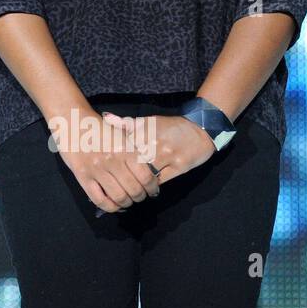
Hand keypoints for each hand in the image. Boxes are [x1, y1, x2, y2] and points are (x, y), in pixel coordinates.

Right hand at [51, 109, 163, 214]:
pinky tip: (113, 204)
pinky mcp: (83, 176)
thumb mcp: (121, 134)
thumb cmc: (99, 127)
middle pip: (134, 190)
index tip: (151, 190)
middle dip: (139, 197)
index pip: (146, 177)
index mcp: (126, 149)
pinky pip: (99, 199)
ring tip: (126, 200)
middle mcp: (113, 161)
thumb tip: (148, 171)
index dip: (152, 188)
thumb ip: (133, 151)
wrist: (72, 121)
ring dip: (126, 203)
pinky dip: (109, 206)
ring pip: (119, 197)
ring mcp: (97, 169)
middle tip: (138, 196)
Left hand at [101, 111, 216, 194]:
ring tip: (131, 189)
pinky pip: (161, 180)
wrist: (200, 128)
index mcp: (145, 130)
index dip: (115, 158)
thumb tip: (106, 118)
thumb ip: (127, 124)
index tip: (108, 167)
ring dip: (138, 183)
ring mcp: (168, 155)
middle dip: (124, 173)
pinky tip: (148, 189)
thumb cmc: (170, 126)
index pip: (123, 147)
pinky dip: (152, 186)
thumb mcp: (148, 121)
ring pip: (146, 174)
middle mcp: (155, 142)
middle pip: (132, 162)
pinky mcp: (179, 166)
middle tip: (117, 183)